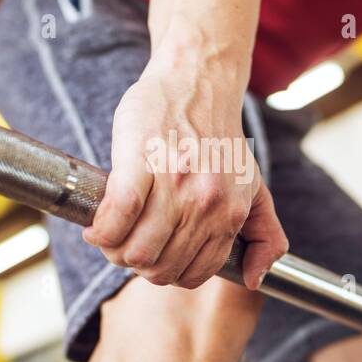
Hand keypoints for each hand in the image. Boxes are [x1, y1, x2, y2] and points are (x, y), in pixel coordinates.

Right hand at [83, 56, 287, 289]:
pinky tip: (96, 226)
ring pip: (135, 252)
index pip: (191, 274)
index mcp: (229, 214)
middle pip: (159, 269)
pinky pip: (117, 219)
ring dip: (114, 250)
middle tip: (125, 245)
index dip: (165, 273)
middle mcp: (205, 205)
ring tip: (109, 234)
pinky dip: (102, 231)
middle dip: (136, 265)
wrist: (198, 82)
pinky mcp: (140, 164)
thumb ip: (264, 232)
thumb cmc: (218, 137)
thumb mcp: (254, 185)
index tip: (151, 256)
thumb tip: (254, 279)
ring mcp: (174, 185)